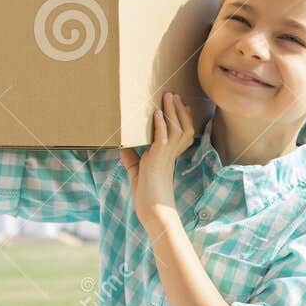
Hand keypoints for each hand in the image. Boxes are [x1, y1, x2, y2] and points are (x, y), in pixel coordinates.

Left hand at [119, 92, 196, 228]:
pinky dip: (160, 125)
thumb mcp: (137, 170)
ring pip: (176, 128)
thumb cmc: (146, 194)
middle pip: (183, 126)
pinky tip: (157, 113)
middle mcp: (172, 154)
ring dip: (171, 111)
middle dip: (179, 110)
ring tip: (168, 97)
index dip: (184, 118)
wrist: (152, 210)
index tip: (181, 105)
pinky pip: (163, 138)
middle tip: (173, 94)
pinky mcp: (158, 160)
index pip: (182, 134)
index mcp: (170, 156)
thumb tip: (121, 144)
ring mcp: (167, 156)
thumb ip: (131, 156)